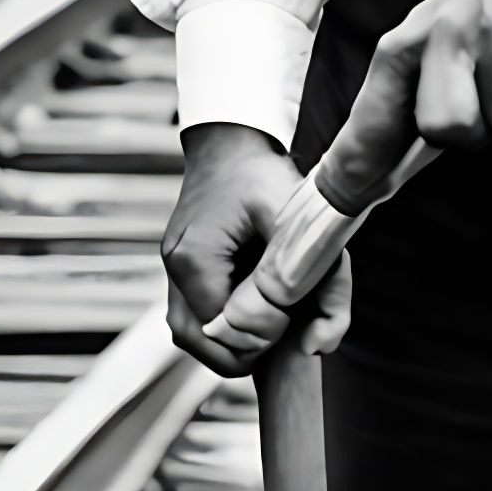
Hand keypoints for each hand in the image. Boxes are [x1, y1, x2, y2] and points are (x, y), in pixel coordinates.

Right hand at [160, 123, 345, 379]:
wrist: (229, 141)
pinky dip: (222, 326)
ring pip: (192, 336)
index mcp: (195, 259)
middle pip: (200, 345)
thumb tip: (320, 343)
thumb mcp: (297, 221)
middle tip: (282, 327)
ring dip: (230, 343)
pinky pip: (194, 317)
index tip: (292, 309)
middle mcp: (173, 270)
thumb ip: (320, 280)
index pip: (224, 331)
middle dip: (245, 349)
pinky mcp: (179, 269)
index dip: (263, 334)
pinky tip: (253, 306)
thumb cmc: (262, 175)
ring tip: (268, 322)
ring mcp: (171, 271)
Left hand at [314, 0, 491, 203]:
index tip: (352, 184)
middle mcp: (446, 39)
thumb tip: (431, 129)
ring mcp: (490, 46)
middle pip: (445, 129)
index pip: (379, 104)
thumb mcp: (450, 14)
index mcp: (417, 33)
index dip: (368, 149)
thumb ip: (434, 66)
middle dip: (474, 131)